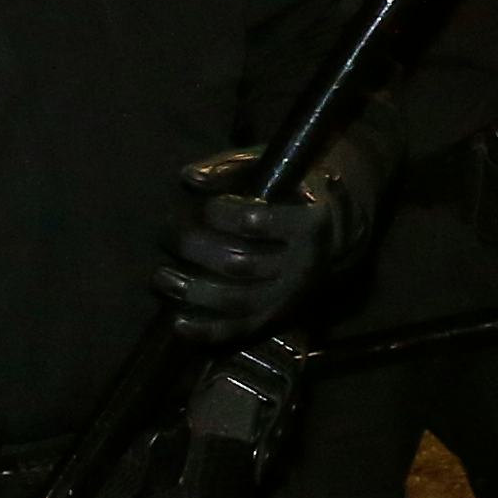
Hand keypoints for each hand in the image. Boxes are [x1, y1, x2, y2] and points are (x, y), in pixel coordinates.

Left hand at [154, 147, 350, 342]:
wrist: (336, 234)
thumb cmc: (293, 193)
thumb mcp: (273, 169)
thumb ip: (230, 167)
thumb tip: (188, 177)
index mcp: (310, 223)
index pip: (258, 222)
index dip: (222, 215)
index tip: (205, 206)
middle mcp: (303, 265)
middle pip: (240, 263)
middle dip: (195, 249)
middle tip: (166, 233)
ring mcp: (290, 296)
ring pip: (237, 300)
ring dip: (193, 291)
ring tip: (161, 276)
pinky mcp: (278, 317)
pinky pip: (240, 329)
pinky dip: (207, 330)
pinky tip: (177, 323)